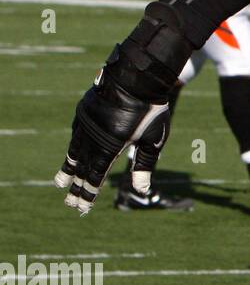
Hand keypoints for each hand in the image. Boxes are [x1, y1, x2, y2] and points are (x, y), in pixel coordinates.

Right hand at [54, 2, 190, 213]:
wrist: (136, 76)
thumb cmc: (150, 110)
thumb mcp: (153, 140)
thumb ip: (145, 166)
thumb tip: (142, 191)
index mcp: (109, 146)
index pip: (95, 176)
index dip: (89, 193)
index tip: (82, 208)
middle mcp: (92, 136)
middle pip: (82, 168)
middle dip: (76, 187)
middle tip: (70, 205)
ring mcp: (85, 122)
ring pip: (74, 151)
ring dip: (69, 169)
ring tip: (60, 182)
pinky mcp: (84, 111)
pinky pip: (76, 134)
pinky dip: (74, 147)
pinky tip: (73, 154)